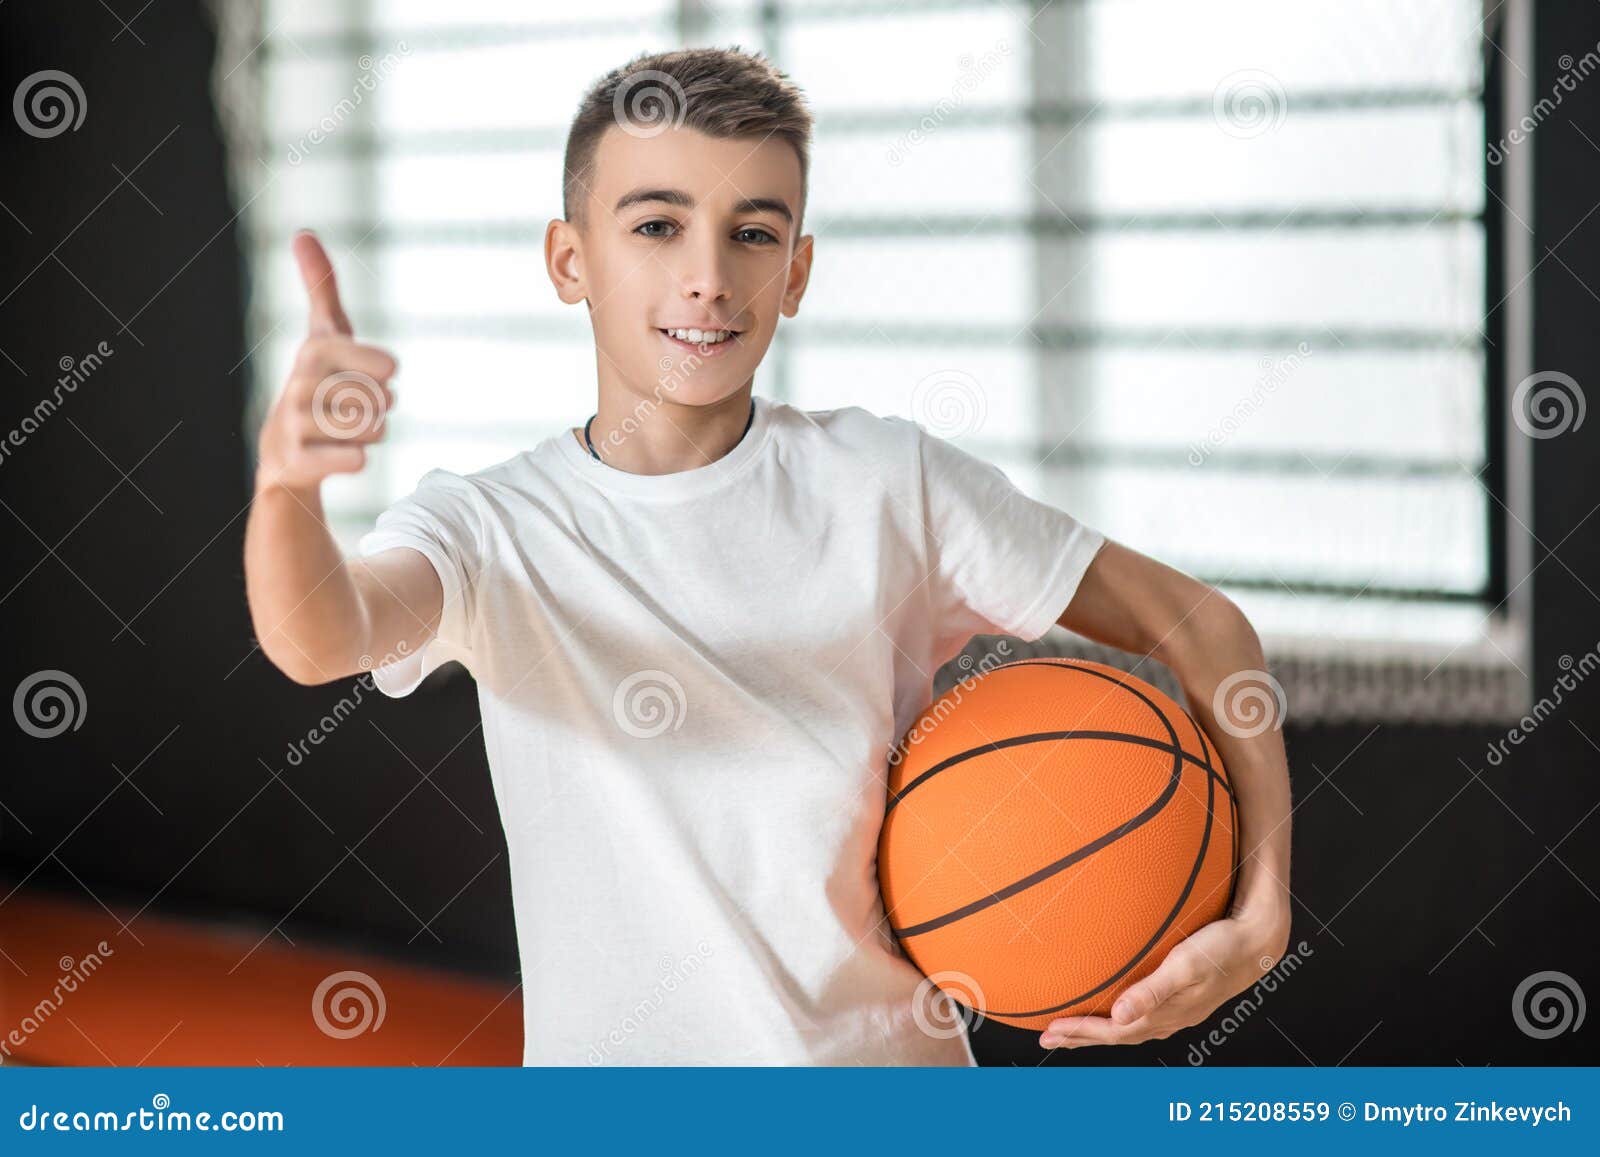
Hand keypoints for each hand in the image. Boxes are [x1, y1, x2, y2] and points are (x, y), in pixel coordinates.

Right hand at [254, 230, 397, 495]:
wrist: (285, 454)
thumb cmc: (317, 385)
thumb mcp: (324, 334)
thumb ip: (320, 286)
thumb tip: (302, 232)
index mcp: (315, 351)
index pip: (370, 359)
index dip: (378, 367)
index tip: (386, 372)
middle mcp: (300, 384)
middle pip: (380, 398)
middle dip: (379, 405)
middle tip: (356, 406)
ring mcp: (294, 424)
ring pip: (371, 428)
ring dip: (371, 432)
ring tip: (347, 430)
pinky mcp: (295, 461)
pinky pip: (354, 459)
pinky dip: (357, 458)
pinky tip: (342, 454)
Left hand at [1038, 905, 1290, 1049]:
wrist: (1258, 940)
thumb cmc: (1219, 948)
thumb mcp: (1184, 966)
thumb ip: (1152, 991)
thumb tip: (1118, 1016)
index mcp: (1166, 1014)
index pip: (1115, 1031)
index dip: (1082, 1032)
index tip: (1052, 1030)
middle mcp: (1169, 1018)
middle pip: (1117, 1034)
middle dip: (1081, 1036)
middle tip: (1047, 1037)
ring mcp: (1177, 1010)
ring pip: (1129, 1026)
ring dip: (1098, 1028)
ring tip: (1071, 1028)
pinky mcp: (1182, 998)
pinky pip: (1141, 1013)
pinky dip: (1119, 1016)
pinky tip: (1113, 1007)